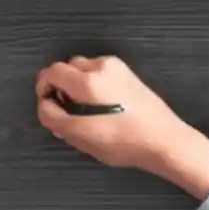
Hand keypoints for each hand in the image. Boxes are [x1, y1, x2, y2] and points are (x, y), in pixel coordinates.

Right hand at [36, 55, 208, 199]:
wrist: (165, 140)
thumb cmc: (127, 142)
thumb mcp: (84, 137)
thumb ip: (55, 119)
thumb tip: (45, 106)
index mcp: (89, 82)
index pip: (51, 73)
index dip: (43, 89)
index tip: (48, 107)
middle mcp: (102, 67)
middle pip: (65, 68)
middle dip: (60, 87)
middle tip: (65, 113)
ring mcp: (116, 68)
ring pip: (82, 69)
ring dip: (76, 86)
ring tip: (83, 113)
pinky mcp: (126, 74)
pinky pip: (98, 73)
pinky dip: (91, 86)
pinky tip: (100, 108)